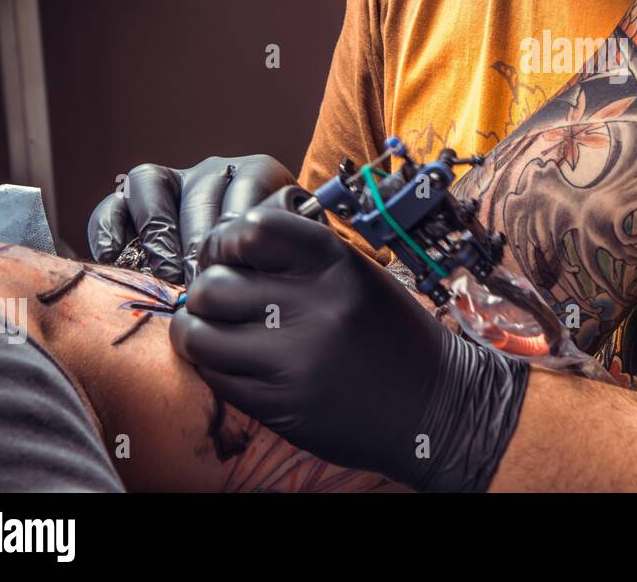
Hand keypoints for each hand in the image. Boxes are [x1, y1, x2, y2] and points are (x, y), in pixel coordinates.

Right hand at [86, 154, 294, 283]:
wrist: (254, 273)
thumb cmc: (274, 269)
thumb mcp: (292, 255)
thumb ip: (285, 250)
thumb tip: (265, 268)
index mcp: (259, 173)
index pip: (248, 183)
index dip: (238, 227)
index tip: (237, 267)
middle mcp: (213, 170)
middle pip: (199, 191)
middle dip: (198, 241)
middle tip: (200, 282)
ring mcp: (171, 182)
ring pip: (150, 185)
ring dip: (158, 234)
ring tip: (166, 276)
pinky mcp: (130, 201)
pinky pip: (112, 206)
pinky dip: (109, 232)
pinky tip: (120, 263)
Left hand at [169, 206, 528, 489]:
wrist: (438, 404)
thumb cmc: (392, 333)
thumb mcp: (359, 275)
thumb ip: (301, 258)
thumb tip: (225, 244)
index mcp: (337, 264)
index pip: (252, 229)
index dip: (224, 239)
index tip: (224, 254)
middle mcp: (316, 307)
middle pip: (214, 284)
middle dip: (206, 290)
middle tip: (217, 299)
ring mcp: (297, 360)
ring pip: (200, 333)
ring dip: (198, 331)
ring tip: (214, 332)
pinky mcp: (282, 405)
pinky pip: (216, 378)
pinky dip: (215, 368)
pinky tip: (235, 364)